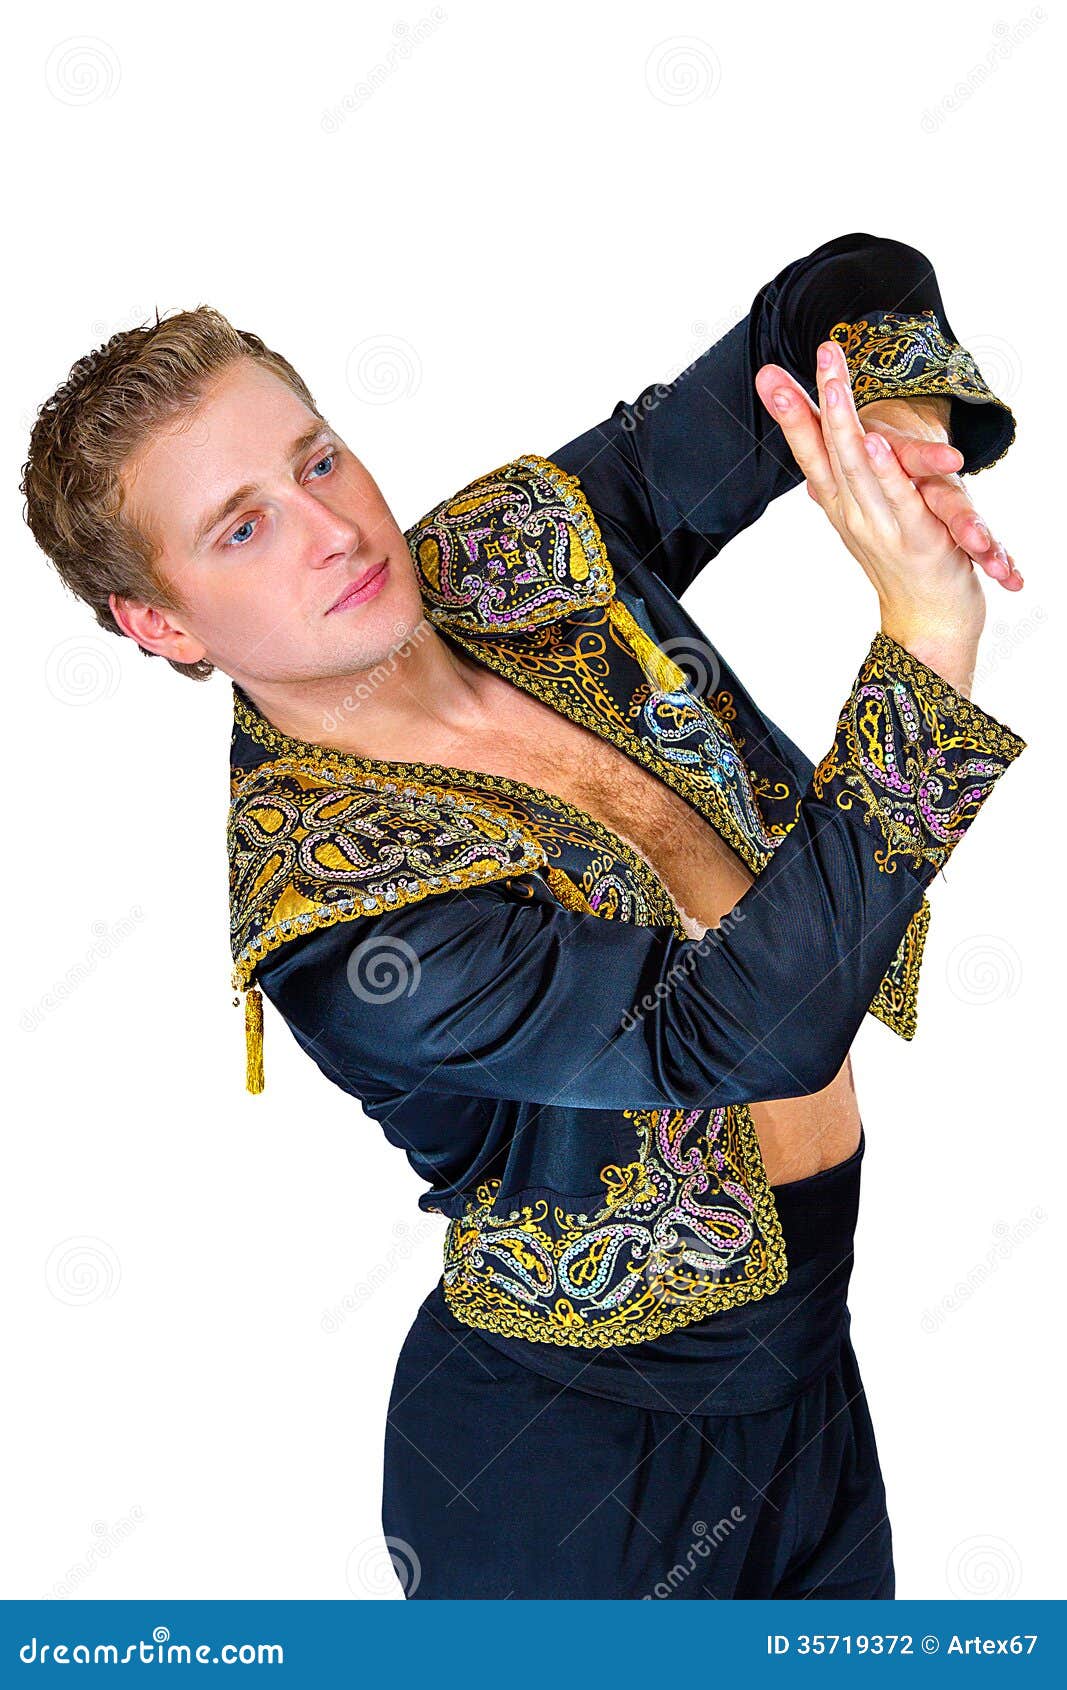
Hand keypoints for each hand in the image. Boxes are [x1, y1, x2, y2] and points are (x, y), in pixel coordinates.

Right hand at [753, 338, 986, 663]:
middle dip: (818, 399)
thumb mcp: (866, 519)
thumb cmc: (903, 564)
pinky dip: (887, 470)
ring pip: (857, 468)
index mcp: (840, 504)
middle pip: (828, 449)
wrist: (930, 622)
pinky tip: (877, 442)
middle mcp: (852, 513)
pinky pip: (897, 499)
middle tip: (816, 353)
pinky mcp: (915, 538)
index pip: (808, 449)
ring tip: (835, 389)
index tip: (770, 373)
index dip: (790, 411)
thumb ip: (846, 488)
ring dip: (845, 427)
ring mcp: (880, 526)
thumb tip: (814, 468)